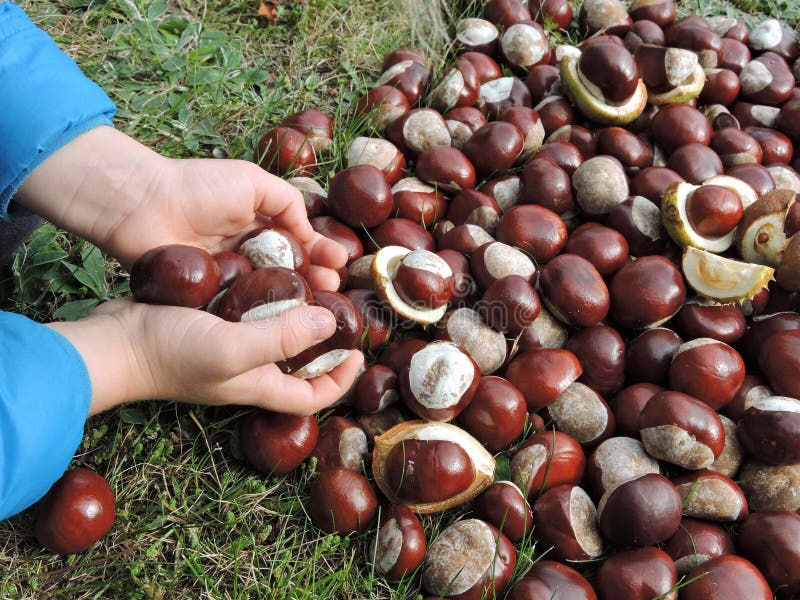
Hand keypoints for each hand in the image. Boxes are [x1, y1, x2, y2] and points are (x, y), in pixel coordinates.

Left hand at [16, 126, 344, 289]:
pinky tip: (285, 320)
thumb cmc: (197, 187)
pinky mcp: (210, 296)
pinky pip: (241, 307)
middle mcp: (246, 251)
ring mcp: (229, 276)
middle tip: (334, 287)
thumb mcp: (251, 181)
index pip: (298, 241)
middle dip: (316, 278)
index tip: (341, 263)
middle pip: (288, 270)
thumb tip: (309, 230)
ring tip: (319, 302)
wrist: (143, 205)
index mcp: (257, 223)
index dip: (320, 251)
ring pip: (269, 292)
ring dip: (296, 298)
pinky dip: (262, 314)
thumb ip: (286, 201)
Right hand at [48, 298, 363, 414]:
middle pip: (299, 362)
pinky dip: (266, 294)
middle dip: (324, 339)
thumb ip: (282, 339)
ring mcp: (228, 344)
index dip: (341, 380)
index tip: (359, 352)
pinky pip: (250, 310)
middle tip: (339, 305)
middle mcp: (248, 367)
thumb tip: (331, 325)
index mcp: (258, 384)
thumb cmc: (170, 353)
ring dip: (298, 310)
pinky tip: (273, 270)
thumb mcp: (233, 349)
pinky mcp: (212, 321)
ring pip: (276, 330)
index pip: (312, 396)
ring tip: (314, 280)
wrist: (113, 341)